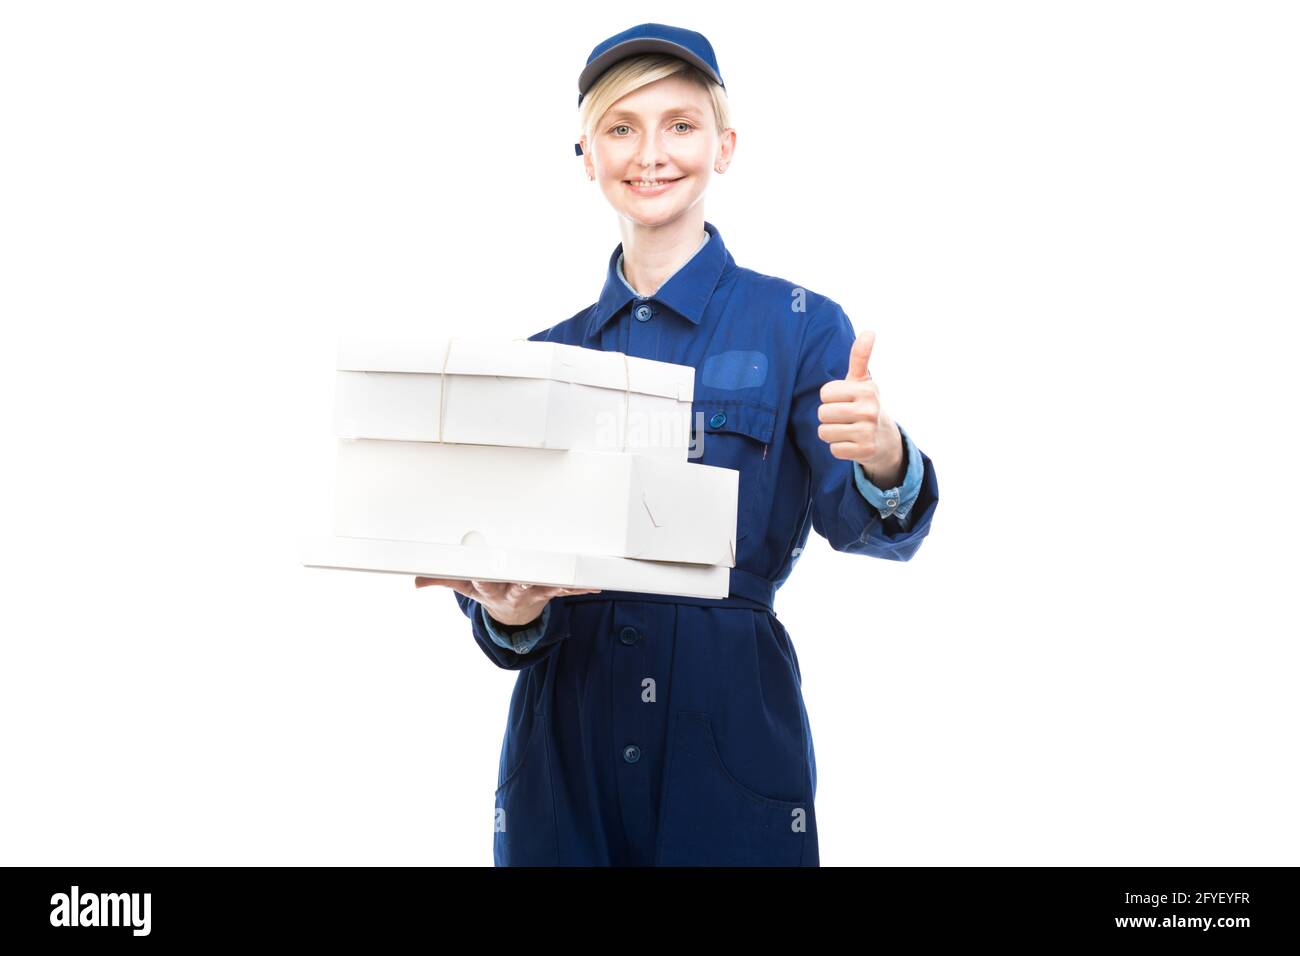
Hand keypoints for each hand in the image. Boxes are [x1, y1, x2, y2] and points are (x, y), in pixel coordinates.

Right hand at [414, 577, 600, 627]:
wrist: (510, 616)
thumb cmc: (488, 590)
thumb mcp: (464, 586)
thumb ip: (441, 579)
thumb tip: (414, 581)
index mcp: (491, 588)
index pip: (486, 582)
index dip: (486, 577)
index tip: (487, 572)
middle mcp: (513, 592)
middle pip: (519, 585)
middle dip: (526, 581)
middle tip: (532, 577)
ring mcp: (534, 593)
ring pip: (547, 588)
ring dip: (561, 585)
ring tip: (574, 580)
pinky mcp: (551, 592)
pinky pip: (567, 590)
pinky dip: (581, 587)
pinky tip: (595, 584)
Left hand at [817, 329, 904, 486]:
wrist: (885, 439)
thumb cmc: (866, 405)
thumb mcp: (863, 381)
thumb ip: (860, 357)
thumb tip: (869, 332)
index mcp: (866, 389)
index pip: (825, 393)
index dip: (830, 398)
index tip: (844, 400)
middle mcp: (869, 409)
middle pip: (822, 413)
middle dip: (829, 417)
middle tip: (845, 417)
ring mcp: (868, 431)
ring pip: (825, 432)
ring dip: (832, 433)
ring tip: (847, 430)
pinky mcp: (865, 451)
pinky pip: (833, 449)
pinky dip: (838, 448)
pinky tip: (851, 443)